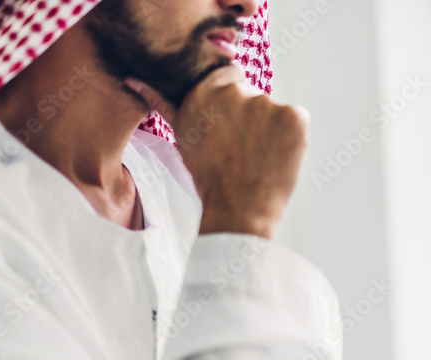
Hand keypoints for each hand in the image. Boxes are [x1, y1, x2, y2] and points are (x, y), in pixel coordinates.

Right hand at [126, 67, 309, 238]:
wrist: (236, 210)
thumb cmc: (209, 177)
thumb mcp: (182, 136)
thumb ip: (163, 102)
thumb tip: (133, 80)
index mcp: (206, 90)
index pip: (231, 78)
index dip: (234, 106)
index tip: (233, 128)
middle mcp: (235, 91)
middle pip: (254, 97)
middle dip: (253, 120)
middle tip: (244, 151)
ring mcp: (268, 104)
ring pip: (276, 112)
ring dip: (273, 131)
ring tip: (259, 158)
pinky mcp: (294, 118)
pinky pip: (297, 122)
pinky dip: (293, 139)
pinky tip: (277, 159)